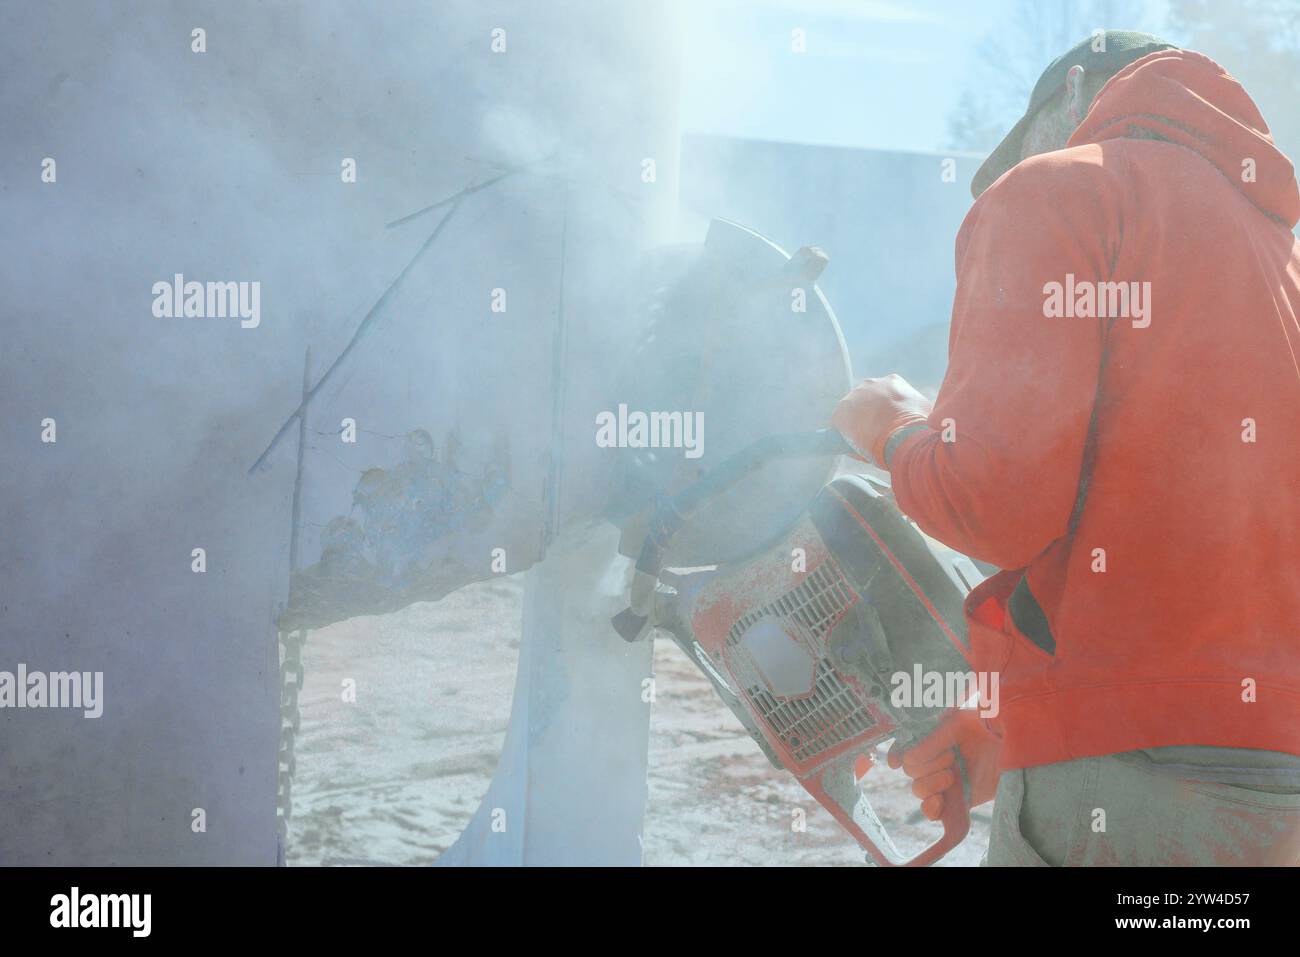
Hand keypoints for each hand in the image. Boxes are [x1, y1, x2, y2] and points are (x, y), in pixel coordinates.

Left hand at [831, 374, 932, 466]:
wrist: (904, 438)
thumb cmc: (920, 428)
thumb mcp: (926, 412)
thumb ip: (919, 410)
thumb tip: (927, 418)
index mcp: (893, 381)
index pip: (885, 394)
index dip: (886, 410)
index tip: (889, 423)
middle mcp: (871, 384)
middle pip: (866, 400)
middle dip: (870, 415)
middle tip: (878, 434)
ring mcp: (854, 397)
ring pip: (852, 412)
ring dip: (857, 424)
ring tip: (866, 443)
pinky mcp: (840, 413)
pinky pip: (840, 425)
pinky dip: (844, 435)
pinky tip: (853, 447)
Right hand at [887, 709, 1001, 820]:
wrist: (1019, 747)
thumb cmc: (993, 727)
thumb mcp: (962, 722)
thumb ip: (935, 736)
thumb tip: (910, 756)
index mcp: (934, 735)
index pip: (904, 745)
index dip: (897, 752)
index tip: (897, 760)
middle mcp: (936, 758)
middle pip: (909, 768)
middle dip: (925, 765)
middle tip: (951, 758)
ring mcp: (946, 780)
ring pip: (918, 789)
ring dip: (929, 784)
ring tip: (952, 777)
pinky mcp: (957, 800)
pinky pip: (932, 811)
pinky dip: (930, 809)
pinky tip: (940, 802)